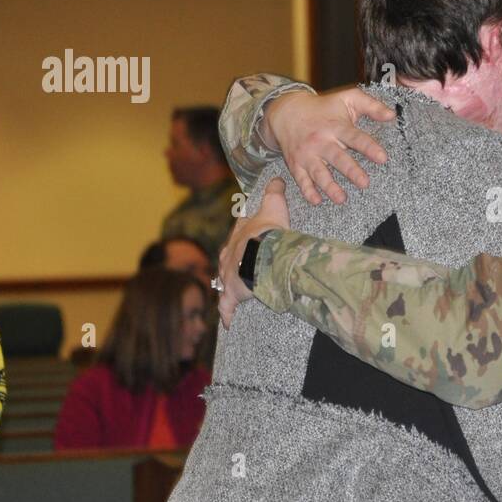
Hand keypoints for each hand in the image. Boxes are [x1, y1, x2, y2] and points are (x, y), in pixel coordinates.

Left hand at [217, 178, 290, 328]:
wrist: (262, 256)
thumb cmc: (268, 232)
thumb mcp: (274, 206)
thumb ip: (274, 192)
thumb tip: (277, 178)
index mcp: (239, 234)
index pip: (240, 229)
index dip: (244, 229)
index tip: (247, 232)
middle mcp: (229, 254)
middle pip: (227, 255)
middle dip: (231, 259)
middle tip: (237, 264)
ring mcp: (227, 275)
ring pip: (223, 280)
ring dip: (228, 284)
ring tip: (231, 290)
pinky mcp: (231, 294)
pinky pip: (227, 306)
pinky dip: (228, 314)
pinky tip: (228, 322)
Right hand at [264, 85, 395, 204]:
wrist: (286, 111)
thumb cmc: (322, 107)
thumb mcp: (347, 99)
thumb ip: (370, 105)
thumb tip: (391, 115)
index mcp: (336, 127)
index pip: (355, 137)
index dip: (369, 147)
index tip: (382, 157)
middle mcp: (321, 141)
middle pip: (337, 158)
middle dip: (351, 171)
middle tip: (364, 182)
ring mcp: (307, 154)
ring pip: (319, 172)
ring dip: (330, 187)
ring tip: (341, 198)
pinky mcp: (296, 164)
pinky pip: (301, 179)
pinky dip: (307, 191)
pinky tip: (316, 200)